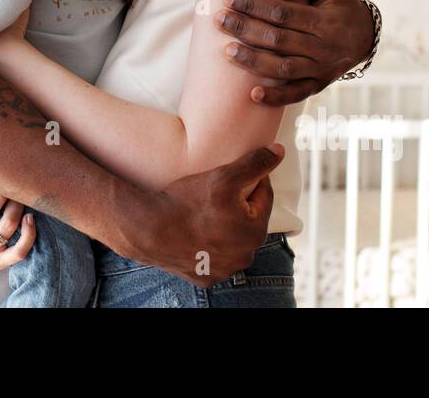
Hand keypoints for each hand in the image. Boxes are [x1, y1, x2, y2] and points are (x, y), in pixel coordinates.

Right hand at [126, 145, 284, 286]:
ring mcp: (224, 270)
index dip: (249, 180)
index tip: (232, 173)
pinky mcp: (204, 277)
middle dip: (238, 205)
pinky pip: (213, 256)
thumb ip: (256, 163)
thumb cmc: (188, 203)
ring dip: (224, 226)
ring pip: (231, 240)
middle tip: (215, 192)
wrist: (149, 228)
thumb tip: (279, 151)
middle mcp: (244, 257)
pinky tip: (195, 232)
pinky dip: (208, 245)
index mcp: (255, 233)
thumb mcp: (224, 176)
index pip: (263, 196)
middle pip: (248, 220)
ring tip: (204, 211)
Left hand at [214, 0, 374, 105]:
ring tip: (227, 50)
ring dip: (253, 61)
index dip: (255, 6)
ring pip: (283, 69)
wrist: (366, 35)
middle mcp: (324, 47)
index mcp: (326, 21)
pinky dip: (276, 97)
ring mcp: (321, 69)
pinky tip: (252, 94)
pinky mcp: (319, 85)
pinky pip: (296, 94)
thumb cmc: (340, 5)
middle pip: (278, 40)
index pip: (283, 13)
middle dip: (245, 29)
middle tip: (219, 19)